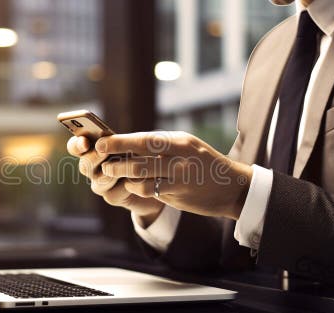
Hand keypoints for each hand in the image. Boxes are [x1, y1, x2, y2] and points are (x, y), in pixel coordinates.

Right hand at [67, 136, 164, 224]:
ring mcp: (100, 183)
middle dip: (93, 158)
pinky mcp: (112, 197)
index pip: (75, 147)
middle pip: (84, 166)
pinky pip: (112, 193)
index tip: (85, 143)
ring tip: (127, 165)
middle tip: (103, 152)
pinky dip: (124, 186)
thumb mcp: (132, 143)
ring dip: (112, 172)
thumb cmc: (142, 154)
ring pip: (98, 181)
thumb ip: (117, 142)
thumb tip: (105, 139)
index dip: (77, 145)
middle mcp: (92, 167)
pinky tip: (136, 180)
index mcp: (92, 149)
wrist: (154, 179)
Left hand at [95, 131, 252, 218]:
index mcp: (179, 141)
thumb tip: (129, 144)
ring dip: (122, 174)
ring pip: (141, 174)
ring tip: (111, 172)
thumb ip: (162, 146)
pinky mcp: (178, 193)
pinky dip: (136, 187)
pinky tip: (132, 185)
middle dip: (116, 159)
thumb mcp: (186, 146)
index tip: (101, 142)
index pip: (144, 139)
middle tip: (102, 161)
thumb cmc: (204, 163)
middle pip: (140, 156)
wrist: (232, 187)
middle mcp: (180, 156)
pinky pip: (150, 190)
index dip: (120, 141)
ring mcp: (180, 175)